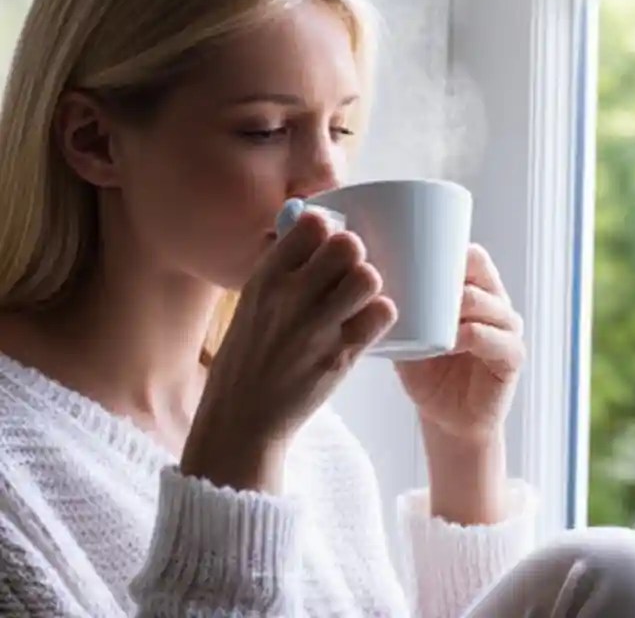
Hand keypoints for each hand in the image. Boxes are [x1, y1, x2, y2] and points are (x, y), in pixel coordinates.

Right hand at [181, 210, 396, 491]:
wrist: (242, 419)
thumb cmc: (248, 360)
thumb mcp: (252, 306)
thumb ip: (280, 273)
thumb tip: (308, 232)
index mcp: (265, 280)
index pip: (310, 225)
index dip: (328, 230)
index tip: (328, 245)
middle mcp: (290, 298)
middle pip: (347, 246)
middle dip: (356, 255)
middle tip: (349, 273)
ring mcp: (316, 327)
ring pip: (368, 278)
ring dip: (370, 285)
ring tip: (360, 299)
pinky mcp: (340, 356)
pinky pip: (381, 315)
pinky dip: (381, 314)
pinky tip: (368, 322)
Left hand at [394, 244, 524, 444]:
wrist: (447, 418)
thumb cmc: (427, 371)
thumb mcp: (408, 334)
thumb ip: (399, 309)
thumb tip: (364, 281)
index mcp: (474, 291)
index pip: (470, 256)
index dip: (445, 253)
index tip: (412, 263)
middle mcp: (495, 304)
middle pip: (479, 270)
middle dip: (445, 277)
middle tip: (414, 291)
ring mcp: (507, 329)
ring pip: (486, 302)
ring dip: (456, 307)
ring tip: (430, 321)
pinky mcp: (512, 356)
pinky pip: (494, 338)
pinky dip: (470, 337)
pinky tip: (450, 344)